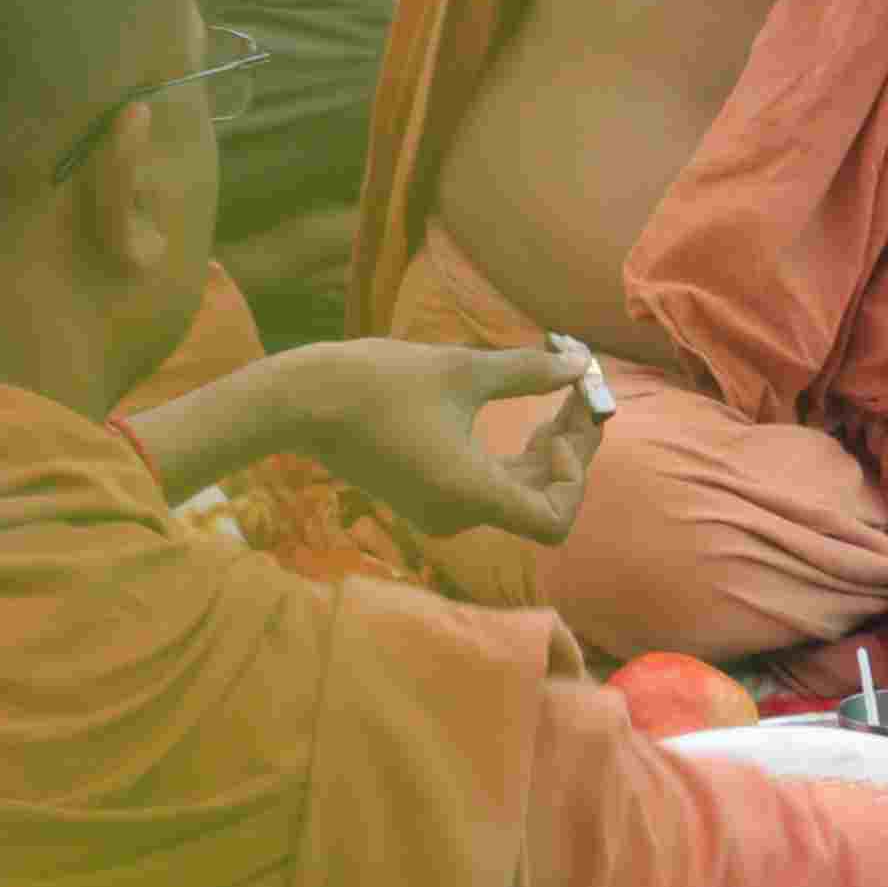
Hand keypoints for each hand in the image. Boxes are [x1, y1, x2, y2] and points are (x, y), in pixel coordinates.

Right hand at [250, 338, 596, 543]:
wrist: (301, 402)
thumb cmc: (377, 382)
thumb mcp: (462, 369)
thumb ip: (529, 372)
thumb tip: (582, 365)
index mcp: (469, 494)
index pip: (553, 521)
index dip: (574, 478)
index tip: (564, 426)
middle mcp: (458, 515)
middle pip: (542, 500)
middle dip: (572, 449)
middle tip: (587, 393)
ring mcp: (442, 510)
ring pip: (518, 492)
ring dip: (548, 451)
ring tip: (567, 396)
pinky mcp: (428, 496)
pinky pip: (490, 486)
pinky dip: (516, 456)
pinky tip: (529, 416)